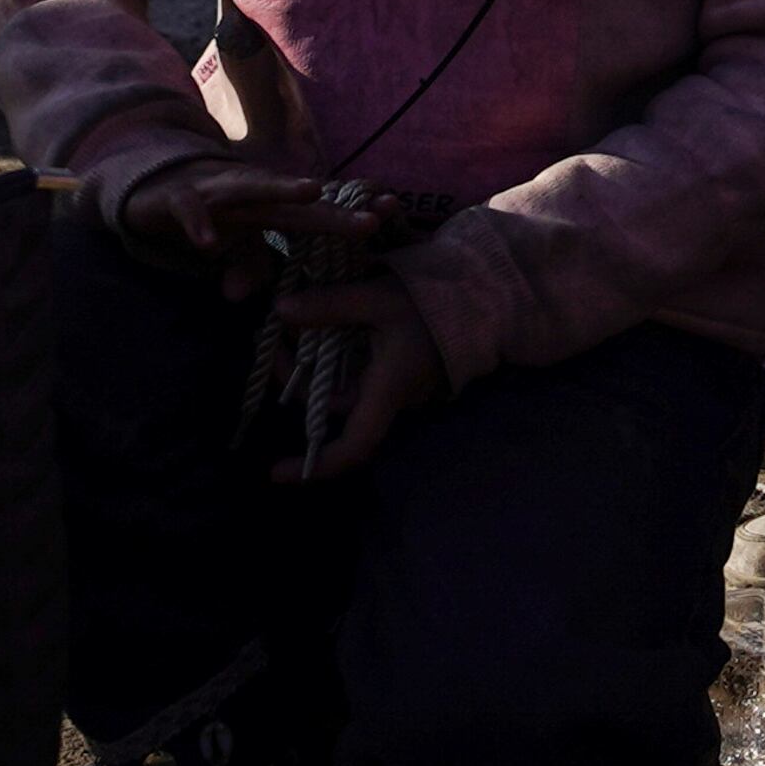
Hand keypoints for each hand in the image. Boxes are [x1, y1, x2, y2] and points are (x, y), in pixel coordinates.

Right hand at [115, 156, 383, 296]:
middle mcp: (253, 194)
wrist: (154, 187)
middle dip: (335, 211)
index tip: (394, 214)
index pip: (317, 214)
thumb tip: (249, 297)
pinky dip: (198, 224)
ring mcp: (218, 192)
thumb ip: (252, 267)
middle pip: (298, 204)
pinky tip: (207, 243)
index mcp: (271, 207)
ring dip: (281, 189)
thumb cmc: (210, 215)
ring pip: (253, 188)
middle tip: (372, 222)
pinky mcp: (180, 197)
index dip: (351, 215)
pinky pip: (191, 209)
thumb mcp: (235, 246)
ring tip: (312, 192)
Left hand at [264, 274, 448, 481]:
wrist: (491, 294)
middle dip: (297, 377)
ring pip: (345, 386)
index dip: (314, 466)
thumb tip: (280, 311)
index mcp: (389, 391)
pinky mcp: (405, 368)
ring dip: (315, 362)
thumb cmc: (439, 301)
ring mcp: (401, 384)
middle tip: (273, 339)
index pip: (353, 447)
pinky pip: (362, 372)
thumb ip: (330, 305)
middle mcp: (394, 397)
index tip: (275, 472)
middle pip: (333, 406)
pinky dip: (337, 354)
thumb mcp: (380, 297)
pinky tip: (326, 322)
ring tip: (295, 324)